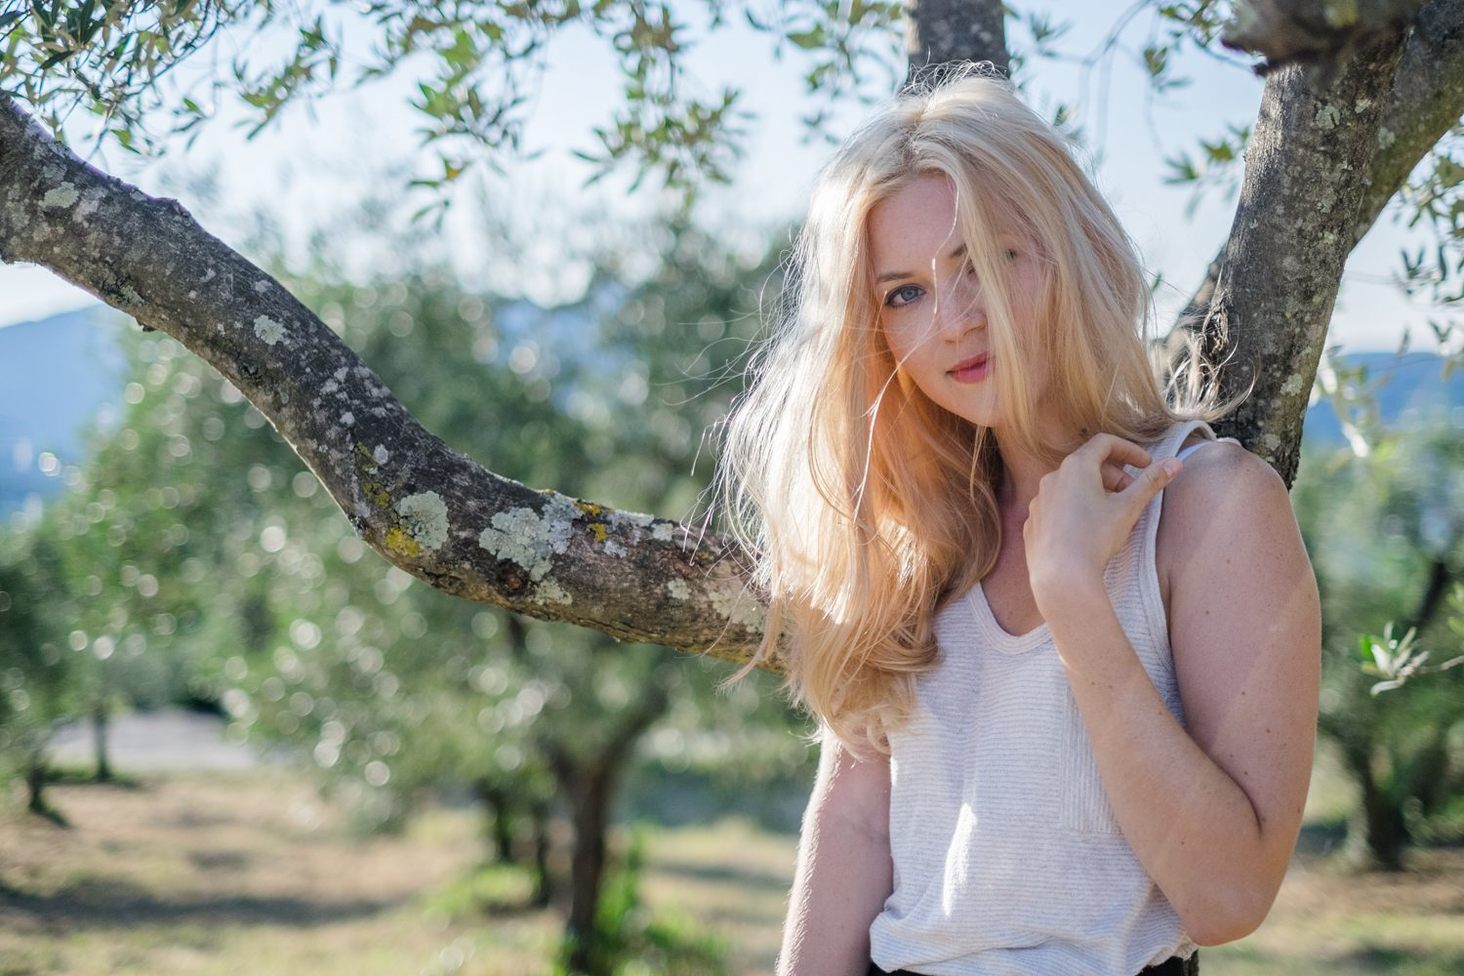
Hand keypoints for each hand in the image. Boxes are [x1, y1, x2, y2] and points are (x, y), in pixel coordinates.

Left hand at [1023, 433, 1181, 603]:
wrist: (1061, 577)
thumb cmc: (1095, 539)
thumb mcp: (1129, 508)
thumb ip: (1151, 482)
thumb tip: (1175, 463)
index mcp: (1075, 467)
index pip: (1104, 443)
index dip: (1129, 450)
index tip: (1146, 465)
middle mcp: (1051, 478)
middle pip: (1088, 466)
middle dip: (1115, 477)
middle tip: (1133, 496)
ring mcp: (1039, 501)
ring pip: (1072, 488)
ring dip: (1096, 494)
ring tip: (1113, 516)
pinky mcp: (1033, 523)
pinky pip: (1058, 508)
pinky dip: (1076, 511)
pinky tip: (1088, 532)